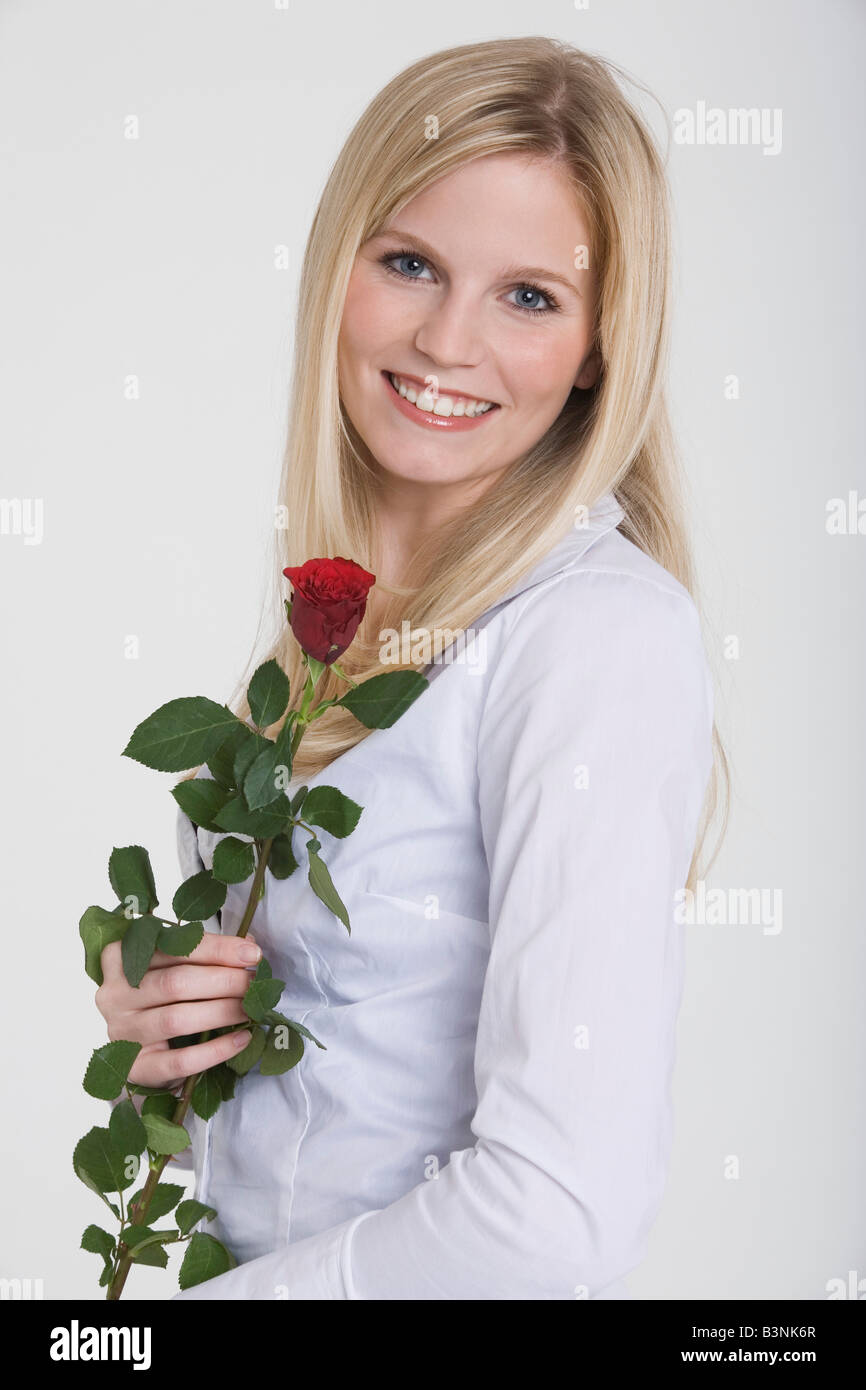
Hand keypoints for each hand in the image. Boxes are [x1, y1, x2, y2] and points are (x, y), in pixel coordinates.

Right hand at [95, 932, 260, 1089]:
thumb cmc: (162, 998)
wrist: (142, 1049)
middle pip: (174, 982)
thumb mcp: (175, 967)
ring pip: (175, 1018)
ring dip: (221, 1011)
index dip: (217, 949)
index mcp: (119, 958)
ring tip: (250, 1009)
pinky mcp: (135, 1068)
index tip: (251, 954)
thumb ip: (205, 954)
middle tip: (253, 983)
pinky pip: (179, 1061)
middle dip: (223, 980)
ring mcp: (121, 1032)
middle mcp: (114, 994)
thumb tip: (248, 947)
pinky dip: (215, 1050)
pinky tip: (241, 1039)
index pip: (172, 947)